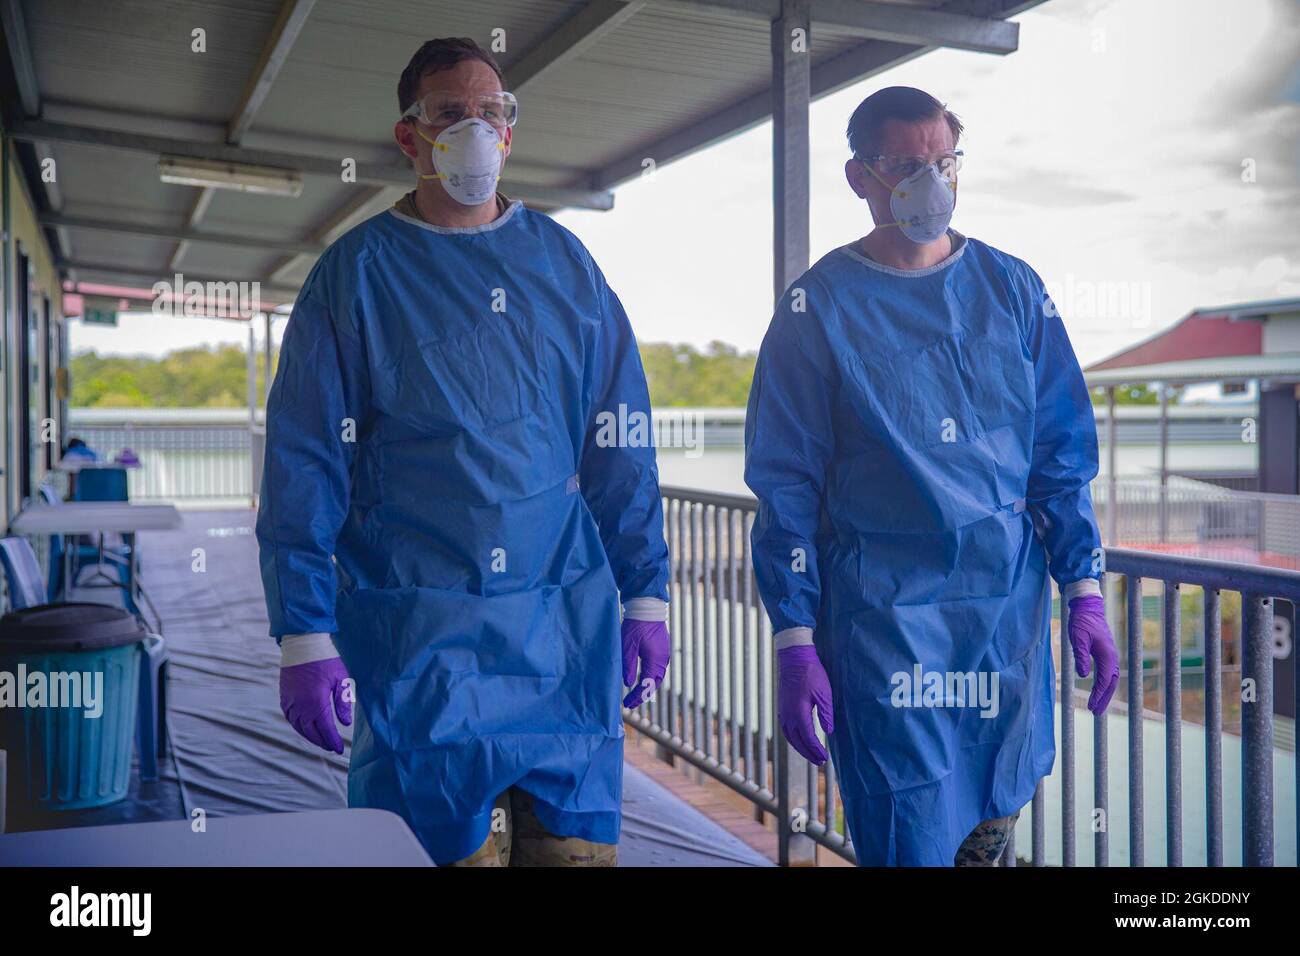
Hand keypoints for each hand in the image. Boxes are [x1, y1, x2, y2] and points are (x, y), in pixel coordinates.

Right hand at [280, 657, 352, 753]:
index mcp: (316, 702)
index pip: (325, 729)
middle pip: (311, 732)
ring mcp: (290, 703)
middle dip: (322, 742)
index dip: (332, 741)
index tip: (340, 750)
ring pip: (299, 728)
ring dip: (310, 737)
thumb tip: (345, 723)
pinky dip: (299, 727)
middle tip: (332, 748)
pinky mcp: (284, 698)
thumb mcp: (340, 679)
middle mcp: (301, 706)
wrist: (302, 645)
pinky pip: (291, 719)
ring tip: (321, 741)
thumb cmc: (325, 660)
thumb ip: (342, 703)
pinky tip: (306, 729)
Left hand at [621, 619, 669, 707]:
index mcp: (655, 660)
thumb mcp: (628, 646)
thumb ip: (628, 666)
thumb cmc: (636, 625)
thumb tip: (629, 684)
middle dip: (643, 694)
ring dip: (648, 686)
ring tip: (637, 694)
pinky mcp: (662, 649)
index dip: (637, 696)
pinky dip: (651, 677)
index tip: (627, 704)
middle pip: (655, 683)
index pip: (647, 684)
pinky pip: (658, 668)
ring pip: (658, 676)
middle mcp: (663, 659)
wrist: (647, 607)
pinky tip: (643, 678)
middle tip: (631, 703)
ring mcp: (664, 654)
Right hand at [777, 644, 833, 764]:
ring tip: (810, 754)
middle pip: (797, 741)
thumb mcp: (824, 693)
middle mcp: (788, 715)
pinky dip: (793, 738)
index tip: (825, 758)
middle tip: (819, 762)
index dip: (816, 750)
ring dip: (799, 748)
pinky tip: (799, 739)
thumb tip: (828, 731)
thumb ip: (826, 713)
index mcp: (799, 713)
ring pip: (789, 736)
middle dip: (808, 753)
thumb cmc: (811, 673)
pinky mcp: (782, 706)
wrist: (794, 657)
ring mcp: (783, 711)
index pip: (808, 738)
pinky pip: (785, 729)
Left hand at [1067, 594, 1119, 715]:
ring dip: (1104, 693)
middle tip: (1095, 712)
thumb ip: (1081, 657)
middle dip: (1104, 698)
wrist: (1087, 606)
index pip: (1104, 680)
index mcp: (1107, 654)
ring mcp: (1110, 654)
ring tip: (1096, 706)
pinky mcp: (1106, 652)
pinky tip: (1097, 690)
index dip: (1098, 695)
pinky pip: (1107, 672)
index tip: (1091, 707)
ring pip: (1110, 678)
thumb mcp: (1078, 638)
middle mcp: (1112, 656)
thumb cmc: (1081, 621)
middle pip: (1111, 682)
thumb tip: (1084, 676)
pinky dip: (1103, 683)